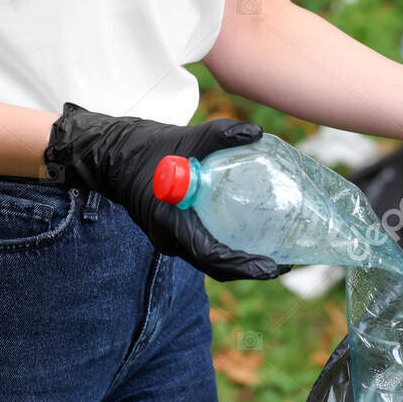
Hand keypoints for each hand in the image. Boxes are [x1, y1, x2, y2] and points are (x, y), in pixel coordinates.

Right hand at [43, 104, 281, 281]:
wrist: (116, 157)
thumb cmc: (149, 149)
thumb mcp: (186, 138)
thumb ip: (221, 135)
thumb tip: (256, 132)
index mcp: (169, 223)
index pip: (211, 255)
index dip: (243, 265)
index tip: (271, 266)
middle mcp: (171, 239)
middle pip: (216, 265)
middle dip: (251, 269)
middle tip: (286, 264)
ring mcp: (173, 239)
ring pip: (212, 261)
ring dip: (243, 262)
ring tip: (277, 256)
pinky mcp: (177, 234)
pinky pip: (207, 249)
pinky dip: (231, 251)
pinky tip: (255, 240)